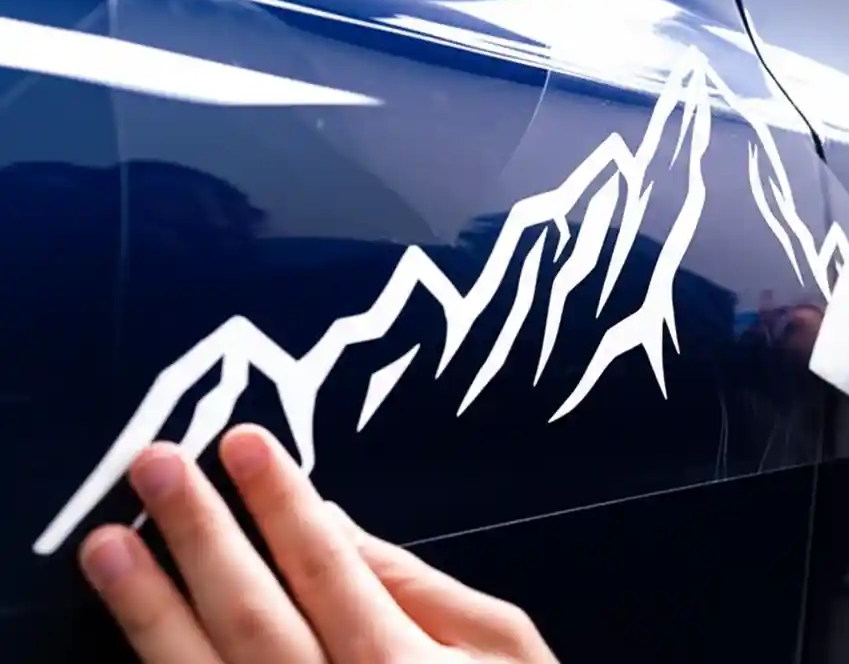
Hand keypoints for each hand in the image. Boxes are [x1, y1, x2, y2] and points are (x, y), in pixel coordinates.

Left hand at [77, 424, 557, 663]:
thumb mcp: (503, 646)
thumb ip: (422, 587)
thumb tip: (335, 523)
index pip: (327, 569)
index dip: (281, 503)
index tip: (240, 443)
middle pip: (253, 616)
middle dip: (201, 536)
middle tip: (155, 464)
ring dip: (150, 610)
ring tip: (108, 546)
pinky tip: (133, 637)